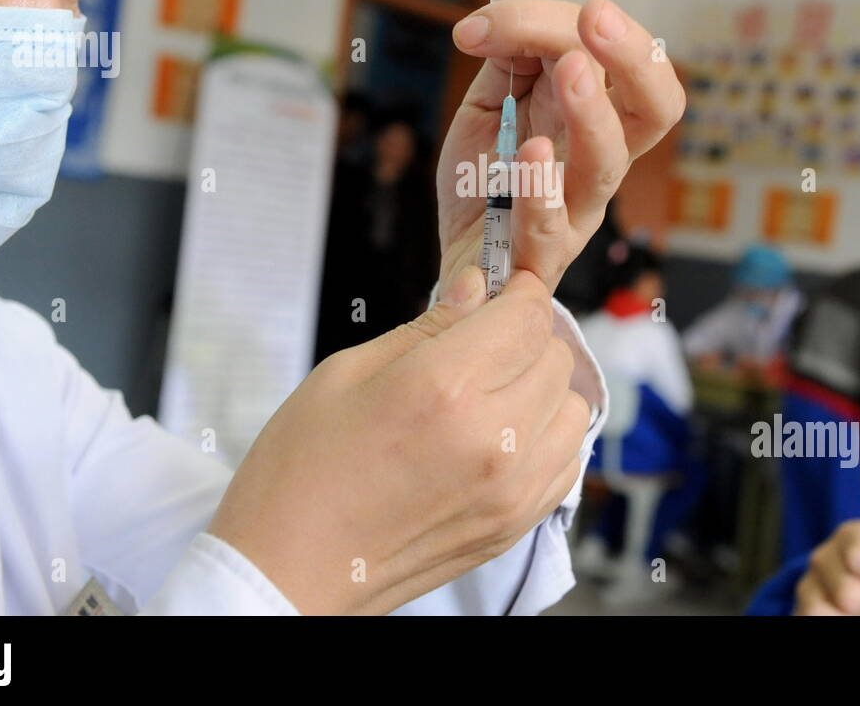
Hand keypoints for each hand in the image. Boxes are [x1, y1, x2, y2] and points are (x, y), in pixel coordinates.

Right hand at [207, 266, 591, 614]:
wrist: (286, 570)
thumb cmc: (300, 473)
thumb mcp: (345, 372)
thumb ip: (426, 327)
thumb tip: (474, 289)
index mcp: (445, 388)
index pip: (527, 316)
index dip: (519, 292)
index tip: (504, 288)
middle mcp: (492, 438)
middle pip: (556, 357)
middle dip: (526, 336)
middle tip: (485, 340)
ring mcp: (510, 489)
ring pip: (572, 408)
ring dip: (543, 388)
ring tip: (494, 391)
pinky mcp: (514, 525)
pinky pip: (566, 461)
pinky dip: (547, 439)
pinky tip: (502, 436)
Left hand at [436, 0, 684, 299]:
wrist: (463, 262)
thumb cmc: (486, 186)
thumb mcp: (490, 108)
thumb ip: (506, 61)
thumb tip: (499, 15)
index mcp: (593, 116)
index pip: (614, 58)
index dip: (571, 23)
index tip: (498, 14)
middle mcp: (598, 160)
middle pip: (655, 106)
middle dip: (634, 55)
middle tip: (596, 16)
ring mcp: (575, 209)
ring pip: (608, 164)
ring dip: (593, 113)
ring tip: (570, 70)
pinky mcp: (538, 254)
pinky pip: (551, 228)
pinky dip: (542, 189)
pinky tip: (530, 153)